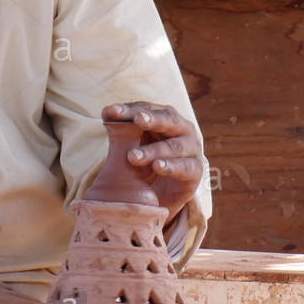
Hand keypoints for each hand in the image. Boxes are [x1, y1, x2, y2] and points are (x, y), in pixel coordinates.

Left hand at [102, 101, 204, 221]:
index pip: (147, 109)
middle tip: (138, 120)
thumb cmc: (145, 163)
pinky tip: (157, 167)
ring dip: (154, 150)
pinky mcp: (195, 171)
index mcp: (165, 118)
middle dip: (153, 119)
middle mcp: (182, 129)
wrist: (162, 194)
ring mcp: (192, 149)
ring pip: (175, 146)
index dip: (130, 110)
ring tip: (133, 156)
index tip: (111, 112)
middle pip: (169, 119)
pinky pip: (185, 167)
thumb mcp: (132, 146)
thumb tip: (108, 113)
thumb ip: (122, 131)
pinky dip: (171, 167)